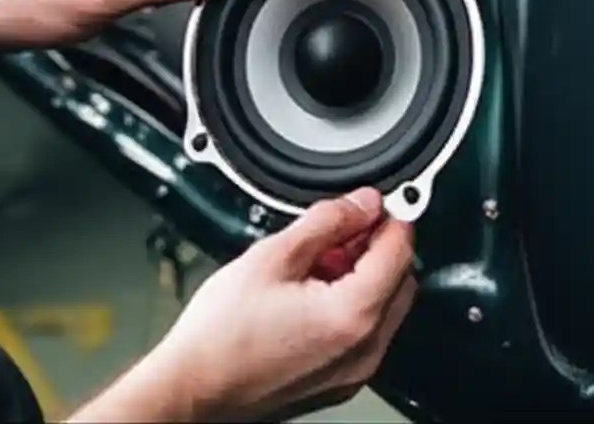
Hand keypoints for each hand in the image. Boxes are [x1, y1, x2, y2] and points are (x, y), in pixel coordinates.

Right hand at [74, 188, 416, 422]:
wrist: (192, 389)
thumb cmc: (220, 336)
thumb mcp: (272, 256)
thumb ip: (326, 222)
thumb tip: (361, 204)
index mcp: (353, 315)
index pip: (399, 251)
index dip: (387, 217)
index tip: (370, 204)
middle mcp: (364, 350)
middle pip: (400, 280)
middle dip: (377, 248)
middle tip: (340, 231)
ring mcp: (354, 372)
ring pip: (384, 308)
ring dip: (364, 277)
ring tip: (313, 265)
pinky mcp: (339, 383)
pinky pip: (365, 335)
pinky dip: (351, 307)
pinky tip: (310, 295)